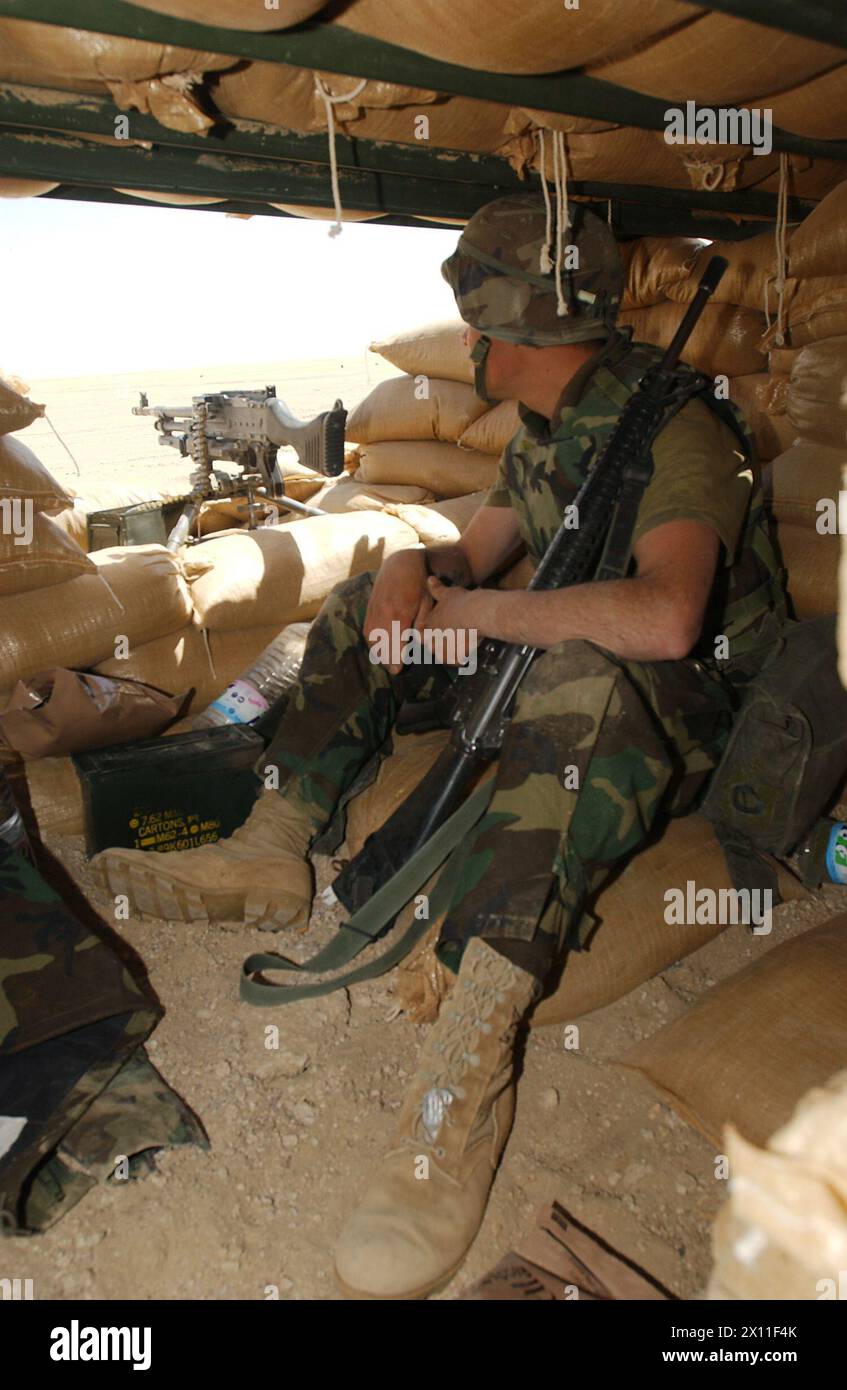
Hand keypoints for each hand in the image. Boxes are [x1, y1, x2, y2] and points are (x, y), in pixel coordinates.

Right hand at [364, 549, 431, 673]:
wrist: (401, 563)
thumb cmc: (419, 583)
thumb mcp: (426, 602)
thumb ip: (422, 622)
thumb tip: (420, 641)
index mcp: (399, 612)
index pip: (395, 641)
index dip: (396, 657)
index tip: (398, 670)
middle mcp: (383, 612)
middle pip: (381, 642)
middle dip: (386, 658)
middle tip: (394, 670)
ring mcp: (374, 609)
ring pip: (371, 636)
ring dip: (377, 651)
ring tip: (386, 660)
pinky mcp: (370, 607)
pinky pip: (367, 628)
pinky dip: (371, 640)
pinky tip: (378, 647)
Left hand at [424, 575, 479, 667]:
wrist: (476, 614)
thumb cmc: (461, 602)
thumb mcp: (447, 593)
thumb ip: (436, 589)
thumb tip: (430, 579)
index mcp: (428, 627)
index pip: (422, 637)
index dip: (429, 635)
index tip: (441, 631)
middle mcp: (432, 642)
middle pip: (434, 648)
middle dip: (443, 644)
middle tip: (455, 636)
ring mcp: (444, 652)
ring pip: (446, 656)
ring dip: (453, 651)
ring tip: (464, 643)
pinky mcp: (456, 659)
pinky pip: (458, 661)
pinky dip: (463, 658)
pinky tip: (470, 649)